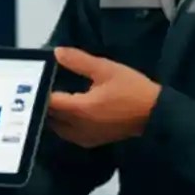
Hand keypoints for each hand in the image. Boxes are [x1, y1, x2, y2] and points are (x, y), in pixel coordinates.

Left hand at [47, 46, 161, 147]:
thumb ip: (79, 61)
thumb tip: (57, 53)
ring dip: (53, 114)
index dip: (41, 89)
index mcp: (79, 109)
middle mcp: (78, 127)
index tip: (39, 77)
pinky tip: (69, 111)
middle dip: (45, 101)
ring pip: (57, 127)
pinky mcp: (92, 141)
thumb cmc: (132, 89)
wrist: (155, 114)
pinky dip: (64, 123)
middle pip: (50, 116)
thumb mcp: (106, 69)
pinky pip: (68, 133)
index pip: (49, 101)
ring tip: (55, 96)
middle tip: (44, 84)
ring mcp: (84, 137)